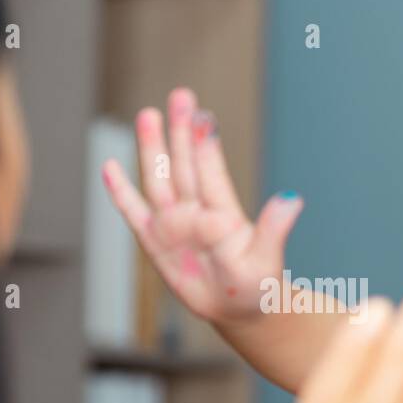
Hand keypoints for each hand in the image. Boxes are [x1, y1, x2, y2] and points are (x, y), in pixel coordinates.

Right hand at [100, 86, 302, 323]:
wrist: (237, 308)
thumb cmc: (256, 285)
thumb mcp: (267, 261)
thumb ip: (273, 229)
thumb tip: (293, 201)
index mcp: (223, 214)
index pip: (211, 174)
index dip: (205, 146)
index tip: (203, 116)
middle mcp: (196, 212)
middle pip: (185, 166)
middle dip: (181, 132)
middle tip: (181, 95)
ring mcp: (173, 223)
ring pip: (159, 180)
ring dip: (152, 149)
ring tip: (148, 114)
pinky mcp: (154, 240)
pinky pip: (133, 212)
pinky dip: (120, 191)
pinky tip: (109, 166)